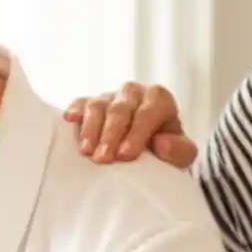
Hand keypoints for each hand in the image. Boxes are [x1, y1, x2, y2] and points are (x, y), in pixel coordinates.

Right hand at [64, 83, 197, 168]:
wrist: (146, 147)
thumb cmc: (164, 150)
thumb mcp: (181, 155)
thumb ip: (180, 151)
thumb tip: (162, 144)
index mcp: (159, 99)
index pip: (147, 112)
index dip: (136, 133)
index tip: (125, 156)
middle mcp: (134, 92)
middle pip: (120, 109)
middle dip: (111, 135)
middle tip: (103, 159)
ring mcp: (110, 96)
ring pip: (99, 106)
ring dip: (91, 129)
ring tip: (87, 152)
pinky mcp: (90, 102)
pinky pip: (81, 102)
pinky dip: (75, 110)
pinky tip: (70, 120)